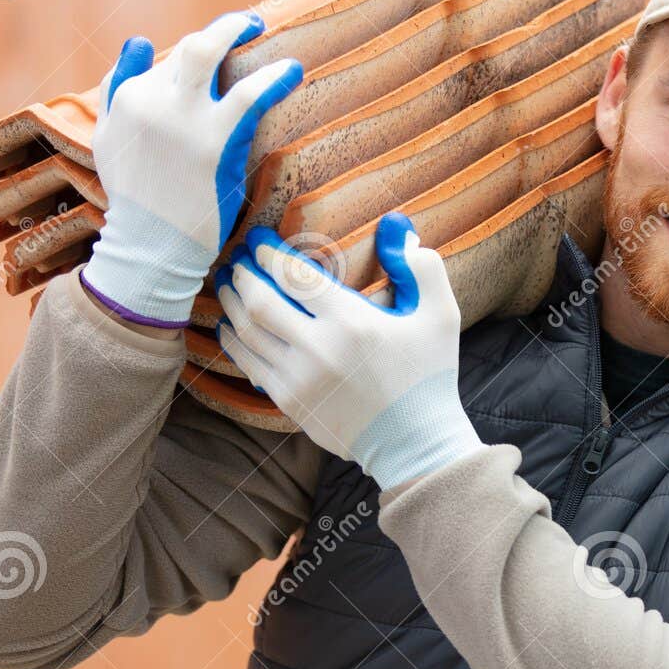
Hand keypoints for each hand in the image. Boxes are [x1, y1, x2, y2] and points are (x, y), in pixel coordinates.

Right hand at [81, 11, 301, 327]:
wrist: (152, 245)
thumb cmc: (136, 197)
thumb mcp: (107, 138)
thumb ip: (118, 88)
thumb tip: (141, 40)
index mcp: (129, 98)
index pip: (172, 59)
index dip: (201, 55)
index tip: (224, 56)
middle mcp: (152, 99)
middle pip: (191, 46)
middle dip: (223, 29)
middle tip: (250, 23)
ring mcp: (183, 118)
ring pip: (210, 51)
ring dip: (239, 31)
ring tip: (266, 30)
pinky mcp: (215, 140)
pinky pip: (249, 94)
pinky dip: (272, 76)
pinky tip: (292, 71)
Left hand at [214, 213, 483, 490]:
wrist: (415, 442)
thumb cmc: (429, 376)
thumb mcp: (441, 316)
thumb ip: (422, 267)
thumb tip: (395, 226)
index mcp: (353, 322)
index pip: (296, 276)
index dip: (270, 254)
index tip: (259, 242)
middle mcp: (319, 349)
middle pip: (260, 301)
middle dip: (244, 277)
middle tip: (237, 263)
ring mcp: (300, 378)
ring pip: (248, 332)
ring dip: (232, 305)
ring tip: (227, 288)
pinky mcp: (290, 402)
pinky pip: (249, 365)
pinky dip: (234, 342)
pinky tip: (229, 328)